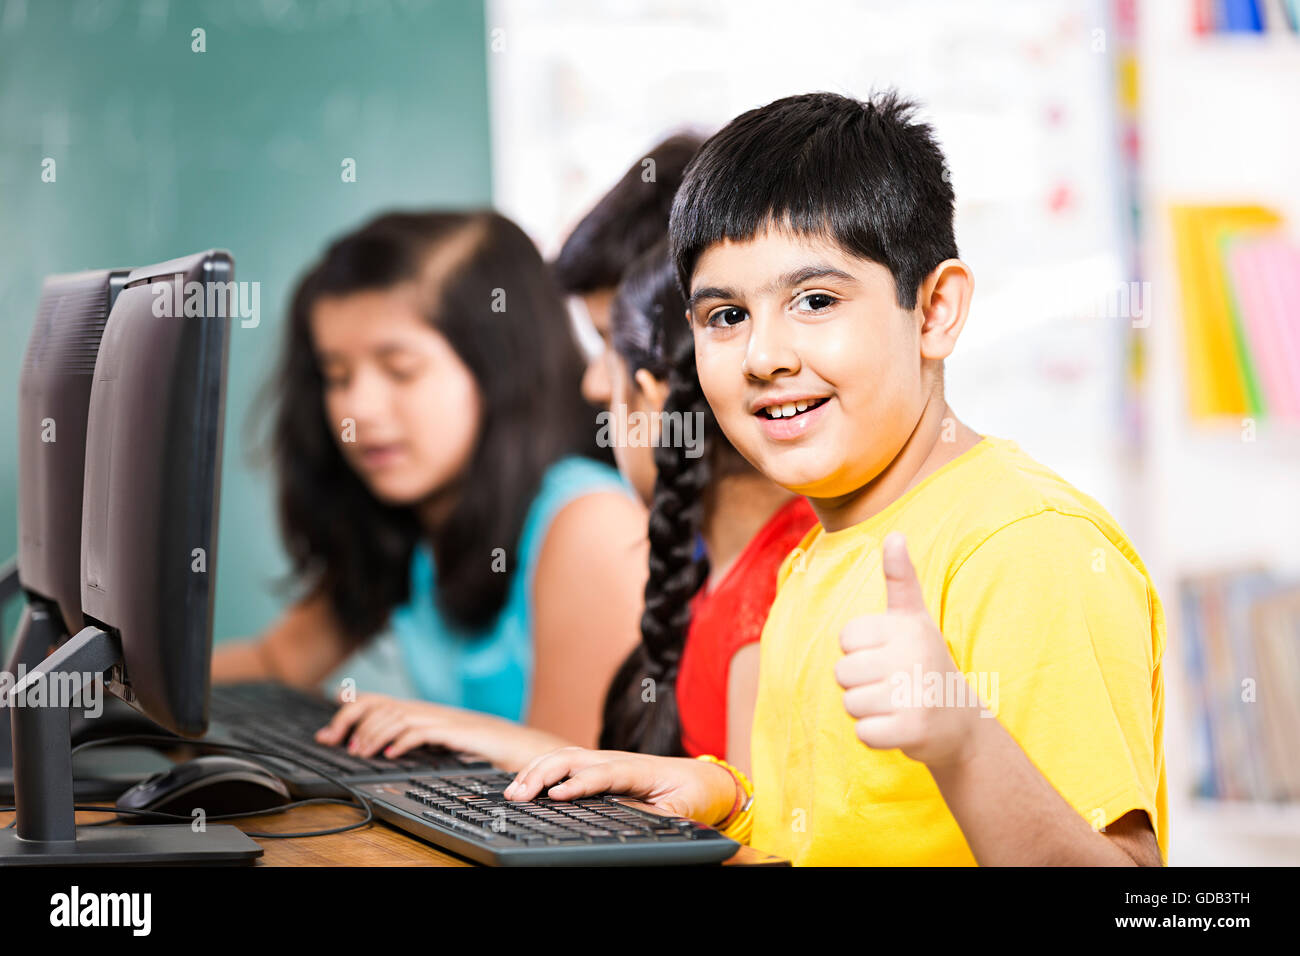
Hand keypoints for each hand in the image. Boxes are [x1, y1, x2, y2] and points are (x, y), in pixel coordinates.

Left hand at [313, 692, 569, 771]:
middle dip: (350, 720)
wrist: (519, 747)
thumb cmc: (481, 747)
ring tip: (359, 752)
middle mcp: (428, 710)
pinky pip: (422, 731)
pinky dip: (401, 740)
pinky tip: (389, 753)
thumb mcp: (440, 742)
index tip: (329, 730)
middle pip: (379, 704)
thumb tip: (383, 744)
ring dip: (372, 733)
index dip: (349, 711)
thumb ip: (414, 737)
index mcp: (422, 711)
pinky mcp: (455, 731)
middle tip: (333, 741)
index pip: (377, 700)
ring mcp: (441, 719)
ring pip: (396, 717)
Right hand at [504, 747, 737, 825]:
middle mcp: (618, 759)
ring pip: (565, 756)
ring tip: (513, 791)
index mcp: (638, 770)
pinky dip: (542, 768)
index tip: (555, 796)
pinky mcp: (600, 765)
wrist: (704, 778)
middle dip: (543, 774)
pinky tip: (525, 782)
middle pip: (573, 758)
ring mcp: (607, 759)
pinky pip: (567, 761)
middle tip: (518, 796)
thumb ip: (659, 815)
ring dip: (536, 770)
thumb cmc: (693, 792)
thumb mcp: (683, 810)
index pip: (602, 774)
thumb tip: (635, 819)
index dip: (578, 784)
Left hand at [834, 532, 983, 769]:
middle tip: (893, 684)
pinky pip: (862, 732)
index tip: (889, 653)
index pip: (846, 637)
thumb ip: (901, 579)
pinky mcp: (911, 729)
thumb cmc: (925, 662)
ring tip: (897, 704)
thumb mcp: (915, 618)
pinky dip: (875, 734)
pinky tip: (900, 727)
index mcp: (907, 626)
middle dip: (861, 682)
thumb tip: (895, 535)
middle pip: (842, 672)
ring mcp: (914, 693)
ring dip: (867, 709)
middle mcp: (912, 656)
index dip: (860, 650)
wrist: (960, 723)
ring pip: (850, 703)